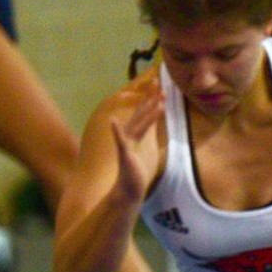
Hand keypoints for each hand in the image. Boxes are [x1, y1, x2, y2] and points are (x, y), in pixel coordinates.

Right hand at [109, 82, 164, 203]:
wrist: (131, 190)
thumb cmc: (139, 169)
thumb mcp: (149, 145)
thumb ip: (150, 130)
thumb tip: (155, 116)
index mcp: (138, 133)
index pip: (145, 112)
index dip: (151, 97)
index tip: (158, 83)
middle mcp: (131, 135)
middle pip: (140, 113)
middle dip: (149, 98)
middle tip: (157, 82)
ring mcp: (127, 144)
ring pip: (137, 125)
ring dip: (147, 113)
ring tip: (158, 102)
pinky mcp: (124, 154)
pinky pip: (120, 141)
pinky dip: (116, 131)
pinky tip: (113, 121)